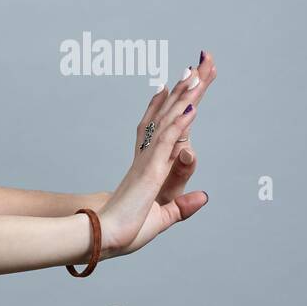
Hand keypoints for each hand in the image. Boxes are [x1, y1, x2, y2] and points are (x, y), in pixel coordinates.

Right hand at [97, 51, 216, 258]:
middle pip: (166, 117)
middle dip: (180, 92)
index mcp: (146, 169)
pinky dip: (180, 122)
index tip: (171, 86)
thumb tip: (204, 197)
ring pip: (168, 122)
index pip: (160, 131)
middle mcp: (146, 159)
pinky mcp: (150, 170)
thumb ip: (182, 207)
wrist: (102, 238)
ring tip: (195, 73)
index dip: (166, 107)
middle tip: (193, 67)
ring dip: (183, 97)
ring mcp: (147, 162)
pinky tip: (192, 105)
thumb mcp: (162, 218)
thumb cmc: (124, 232)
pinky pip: (168, 142)